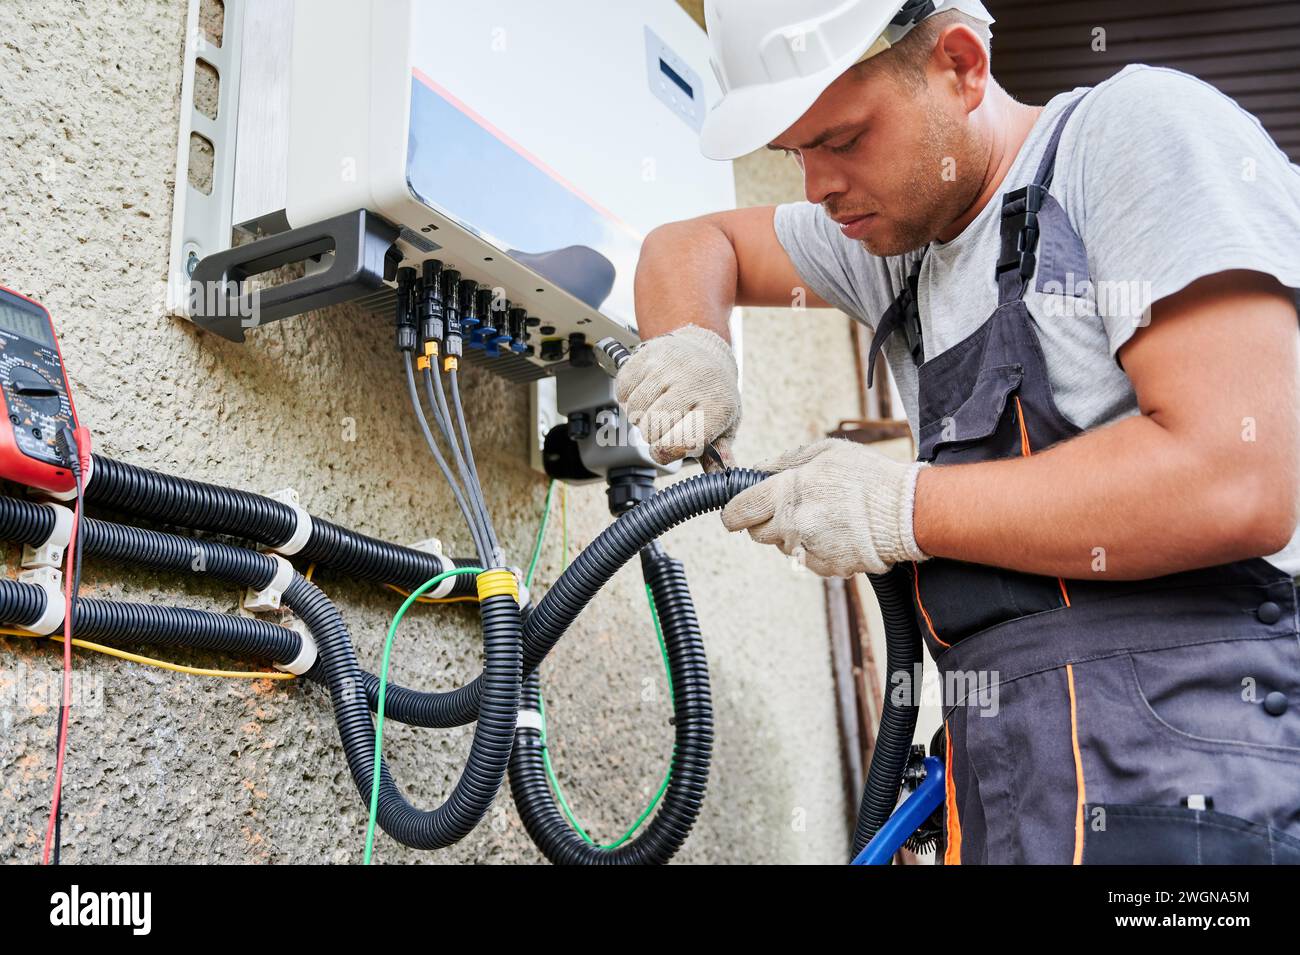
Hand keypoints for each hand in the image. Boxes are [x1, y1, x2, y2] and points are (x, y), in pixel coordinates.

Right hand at [615, 324, 739, 466]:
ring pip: (634, 411)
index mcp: (717, 405)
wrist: (705, 350)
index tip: (667, 450)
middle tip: (664, 425)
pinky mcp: (647, 356)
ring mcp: (669, 367)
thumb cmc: (713, 393)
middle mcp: (694, 382)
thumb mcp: (725, 423)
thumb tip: (720, 476)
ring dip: (639, 417)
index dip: (667, 453)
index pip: (681, 442)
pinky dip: (628, 399)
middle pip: (651, 429)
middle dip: (652, 436)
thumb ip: (718, 454)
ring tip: (656, 408)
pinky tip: (645, 394)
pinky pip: (622, 391)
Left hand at [721, 439, 929, 576]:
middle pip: (756, 534)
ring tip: (823, 517)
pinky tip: (836, 533)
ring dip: (792, 535)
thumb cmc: (869, 477)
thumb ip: (786, 460)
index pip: (738, 511)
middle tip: (788, 509)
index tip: (735, 511)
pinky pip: (806, 560)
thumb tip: (758, 470)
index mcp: (788, 492)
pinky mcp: (826, 567)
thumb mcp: (827, 452)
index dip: (733, 512)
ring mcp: (809, 548)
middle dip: (765, 522)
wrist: (908, 512)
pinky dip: (814, 550)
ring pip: (782, 547)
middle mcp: (793, 523)